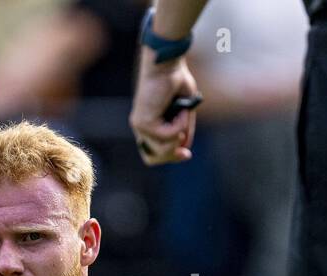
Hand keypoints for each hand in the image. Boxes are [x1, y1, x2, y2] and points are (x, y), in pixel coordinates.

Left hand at [129, 51, 198, 165]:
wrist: (167, 65)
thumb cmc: (176, 80)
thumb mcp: (184, 109)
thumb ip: (183, 129)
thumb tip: (185, 149)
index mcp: (148, 124)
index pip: (151, 154)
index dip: (168, 158)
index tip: (186, 154)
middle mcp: (141, 127)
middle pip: (152, 158)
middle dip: (172, 156)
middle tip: (186, 153)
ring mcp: (140, 125)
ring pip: (161, 148)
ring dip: (180, 133)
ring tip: (184, 114)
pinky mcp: (143, 122)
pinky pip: (167, 135)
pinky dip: (180, 125)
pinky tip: (182, 111)